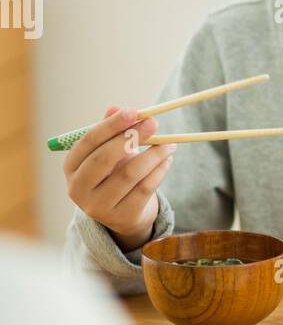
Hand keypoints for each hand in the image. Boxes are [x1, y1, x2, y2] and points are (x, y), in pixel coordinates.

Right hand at [64, 104, 175, 250]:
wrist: (123, 213)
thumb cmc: (114, 173)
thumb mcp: (108, 151)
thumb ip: (111, 131)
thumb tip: (116, 108)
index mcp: (71, 167)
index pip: (89, 141)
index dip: (112, 125)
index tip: (134, 111)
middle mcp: (78, 189)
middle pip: (104, 159)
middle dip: (131, 137)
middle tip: (154, 123)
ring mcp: (99, 206)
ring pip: (130, 174)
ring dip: (153, 154)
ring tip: (169, 143)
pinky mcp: (122, 217)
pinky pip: (145, 188)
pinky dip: (160, 170)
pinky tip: (167, 159)